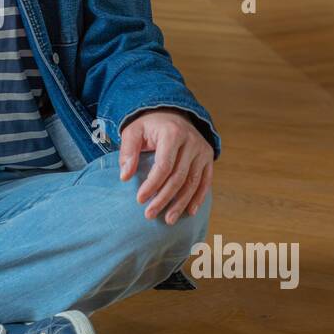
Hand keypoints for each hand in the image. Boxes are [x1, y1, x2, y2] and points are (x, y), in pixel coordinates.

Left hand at [119, 109, 212, 224]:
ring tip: (168, 219)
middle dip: (164, 199)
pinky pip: (205, 181)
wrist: (171, 113)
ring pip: (193, 182)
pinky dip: (198, 197)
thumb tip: (125, 177)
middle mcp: (191, 142)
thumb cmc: (149, 126)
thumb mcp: (133, 132)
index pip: (163, 166)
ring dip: (181, 203)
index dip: (152, 185)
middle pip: (179, 177)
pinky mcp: (209, 157)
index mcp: (172, 134)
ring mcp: (202, 150)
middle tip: (150, 214)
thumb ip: (127, 152)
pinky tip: (189, 211)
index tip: (140, 200)